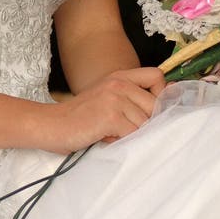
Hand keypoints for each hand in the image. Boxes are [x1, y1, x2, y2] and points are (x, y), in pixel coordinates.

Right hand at [44, 67, 165, 153]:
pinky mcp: (111, 115)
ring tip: (112, 133)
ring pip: (145, 123)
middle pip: (156, 105)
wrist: (52, 125)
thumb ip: (132, 99)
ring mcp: (115, 97)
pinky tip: (106, 137)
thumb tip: (167, 105)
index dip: (160, 96)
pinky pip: (134, 134)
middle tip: (123, 128)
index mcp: (120, 76)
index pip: (157, 77)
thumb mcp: (108, 99)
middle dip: (145, 123)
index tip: (150, 112)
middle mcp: (120, 83)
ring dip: (132, 135)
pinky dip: (123, 141)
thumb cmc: (81, 118)